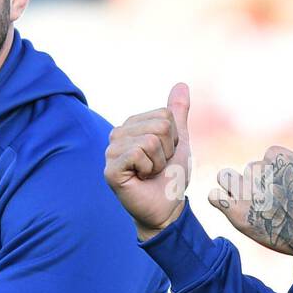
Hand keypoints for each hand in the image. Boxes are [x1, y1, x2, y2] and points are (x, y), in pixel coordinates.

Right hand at [105, 82, 192, 240]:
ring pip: (151, 140)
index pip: (165, 115)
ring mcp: (111, 151)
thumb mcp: (179, 140)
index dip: (174, 139)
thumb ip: (178, 113)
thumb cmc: (170, 176)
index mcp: (132, 125)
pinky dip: (149, 169)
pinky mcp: (111, 168)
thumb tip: (181, 84)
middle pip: (160, 126)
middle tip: (158, 166)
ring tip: (150, 173)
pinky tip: (141, 178)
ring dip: (159, 162)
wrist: (166, 208)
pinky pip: (139, 153)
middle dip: (168, 150)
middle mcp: (117, 134)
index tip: (165, 155)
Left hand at [208, 109, 292, 274]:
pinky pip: (215, 197)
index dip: (275, 176)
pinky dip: (221, 200)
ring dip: (236, 189)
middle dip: (258, 186)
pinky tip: (236, 208)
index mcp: (276, 155)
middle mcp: (260, 170)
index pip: (265, 159)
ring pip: (227, 178)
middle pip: (248, 171)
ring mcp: (248, 193)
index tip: (288, 189)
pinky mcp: (238, 213)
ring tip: (254, 206)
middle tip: (277, 204)